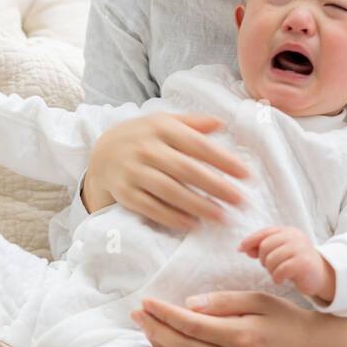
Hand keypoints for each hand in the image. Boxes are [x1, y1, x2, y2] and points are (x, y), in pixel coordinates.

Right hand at [82, 113, 249, 229]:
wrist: (100, 152)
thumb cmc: (143, 137)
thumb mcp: (164, 122)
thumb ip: (193, 123)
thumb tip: (221, 123)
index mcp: (162, 128)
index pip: (198, 145)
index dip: (223, 160)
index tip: (246, 174)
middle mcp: (146, 148)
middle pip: (186, 170)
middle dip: (215, 186)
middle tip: (239, 201)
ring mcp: (133, 171)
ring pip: (169, 191)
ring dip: (197, 205)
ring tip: (221, 216)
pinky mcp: (124, 192)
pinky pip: (150, 207)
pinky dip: (171, 217)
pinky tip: (191, 224)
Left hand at [130, 291, 346, 346]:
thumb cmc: (286, 319)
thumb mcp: (260, 300)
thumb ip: (224, 302)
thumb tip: (189, 304)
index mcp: (242, 335)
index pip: (192, 324)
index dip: (165, 313)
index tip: (147, 301)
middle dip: (155, 329)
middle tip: (137, 314)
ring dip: (161, 346)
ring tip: (147, 328)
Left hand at [240, 227, 335, 302]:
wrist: (320, 274)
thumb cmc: (296, 262)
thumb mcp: (279, 252)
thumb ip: (262, 248)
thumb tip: (243, 248)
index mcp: (288, 231)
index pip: (265, 232)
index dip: (250, 240)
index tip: (240, 249)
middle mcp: (294, 237)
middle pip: (265, 246)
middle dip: (263, 260)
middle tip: (270, 267)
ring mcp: (300, 248)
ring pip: (271, 259)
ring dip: (271, 270)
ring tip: (278, 273)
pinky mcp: (303, 263)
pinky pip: (280, 270)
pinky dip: (277, 278)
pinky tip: (282, 280)